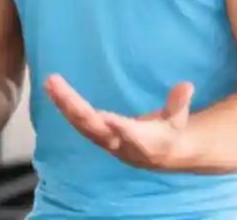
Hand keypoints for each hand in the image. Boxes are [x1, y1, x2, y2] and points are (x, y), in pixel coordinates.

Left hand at [45, 73, 194, 170]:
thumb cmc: (169, 133)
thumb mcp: (178, 119)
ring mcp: (104, 138)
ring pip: (81, 123)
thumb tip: (186, 85)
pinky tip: (54, 89)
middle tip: (56, 84)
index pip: (128, 135)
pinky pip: (78, 120)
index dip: (119, 128)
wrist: (158, 155)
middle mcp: (118, 142)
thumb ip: (179, 103)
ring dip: (64, 103)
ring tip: (50, 82)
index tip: (106, 118)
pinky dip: (65, 105)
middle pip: (93, 126)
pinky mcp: (96, 133)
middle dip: (74, 107)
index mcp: (141, 141)